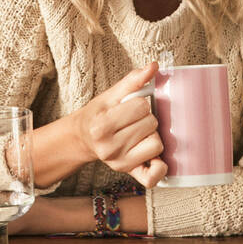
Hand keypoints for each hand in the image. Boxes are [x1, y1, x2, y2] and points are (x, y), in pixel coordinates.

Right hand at [70, 63, 167, 187]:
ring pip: (157, 144)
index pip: (142, 106)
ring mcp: (119, 163)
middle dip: (146, 118)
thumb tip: (153, 66)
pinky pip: (153, 177)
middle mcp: (108, 147)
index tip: (130, 106)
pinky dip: (159, 167)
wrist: (83, 138)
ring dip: (152, 136)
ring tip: (139, 134)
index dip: (141, 103)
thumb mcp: (110, 95)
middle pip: (151, 124)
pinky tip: (153, 156)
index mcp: (102, 125)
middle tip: (134, 121)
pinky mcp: (128, 173)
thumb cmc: (98, 114)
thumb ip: (132, 81)